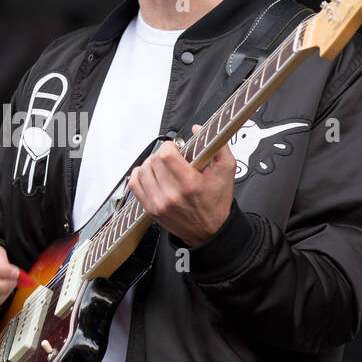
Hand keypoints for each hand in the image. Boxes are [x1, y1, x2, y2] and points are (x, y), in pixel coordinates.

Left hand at [127, 124, 234, 246]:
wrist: (209, 232)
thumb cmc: (216, 202)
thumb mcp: (226, 171)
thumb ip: (217, 145)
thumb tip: (197, 129)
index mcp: (190, 184)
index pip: (165, 154)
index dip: (170, 146)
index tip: (176, 149)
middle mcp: (171, 195)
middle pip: (153, 160)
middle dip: (162, 154)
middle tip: (172, 159)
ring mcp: (158, 203)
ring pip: (142, 170)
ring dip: (152, 164)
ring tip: (163, 167)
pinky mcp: (150, 209)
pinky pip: (134, 184)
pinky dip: (140, 175)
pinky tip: (151, 174)